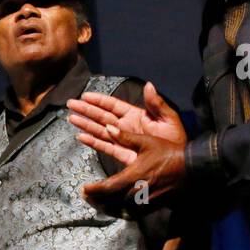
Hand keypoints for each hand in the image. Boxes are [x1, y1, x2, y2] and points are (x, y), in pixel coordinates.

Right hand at [67, 82, 184, 164]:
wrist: (179, 163)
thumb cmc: (176, 140)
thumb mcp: (169, 119)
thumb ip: (157, 103)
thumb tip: (149, 85)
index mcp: (136, 115)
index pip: (113, 105)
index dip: (99, 100)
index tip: (85, 96)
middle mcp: (126, 127)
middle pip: (102, 116)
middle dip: (86, 110)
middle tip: (70, 104)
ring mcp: (123, 140)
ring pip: (100, 130)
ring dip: (86, 125)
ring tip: (71, 119)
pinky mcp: (123, 154)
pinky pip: (106, 147)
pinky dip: (93, 142)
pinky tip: (82, 137)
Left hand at [79, 128, 186, 216]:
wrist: (194, 170)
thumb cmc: (170, 154)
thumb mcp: (148, 142)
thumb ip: (125, 137)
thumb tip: (108, 127)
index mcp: (134, 177)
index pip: (107, 188)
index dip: (93, 190)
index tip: (84, 188)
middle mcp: (137, 193)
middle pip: (109, 202)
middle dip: (95, 200)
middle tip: (86, 196)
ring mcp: (145, 202)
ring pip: (119, 210)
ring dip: (106, 208)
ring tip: (97, 203)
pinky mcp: (152, 207)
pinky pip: (131, 214)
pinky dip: (120, 213)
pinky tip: (115, 209)